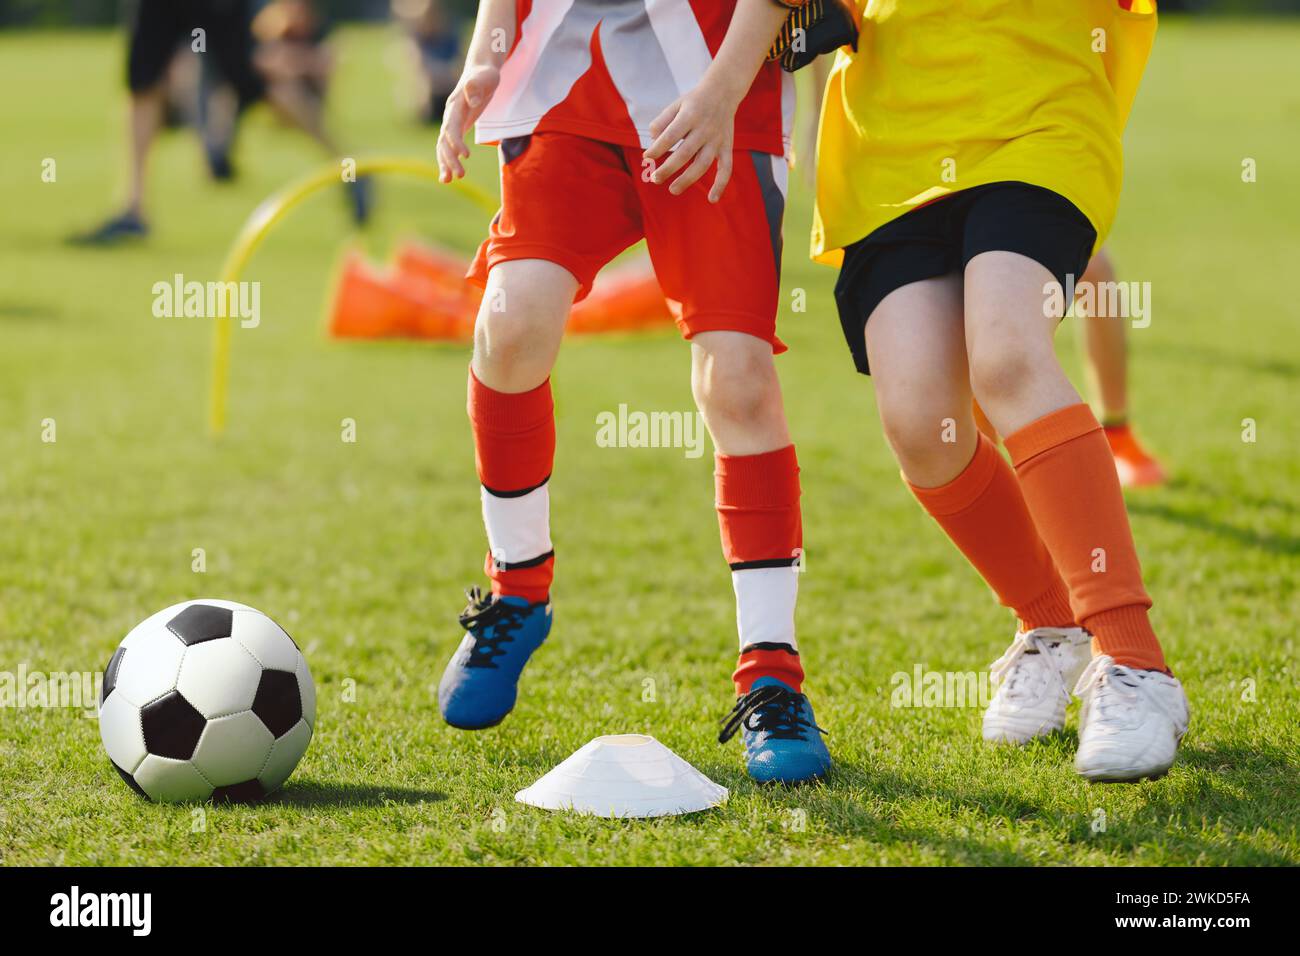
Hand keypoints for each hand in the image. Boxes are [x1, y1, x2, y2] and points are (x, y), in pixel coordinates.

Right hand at [436, 64, 500, 182]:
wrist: (480, 71)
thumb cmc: (485, 74)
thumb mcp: (486, 77)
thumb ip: (477, 86)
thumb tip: (472, 100)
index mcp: (455, 104)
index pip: (452, 126)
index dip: (456, 141)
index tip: (465, 155)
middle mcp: (449, 114)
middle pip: (445, 140)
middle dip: (450, 158)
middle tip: (460, 176)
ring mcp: (451, 122)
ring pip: (443, 146)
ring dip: (445, 163)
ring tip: (448, 181)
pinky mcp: (456, 127)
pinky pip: (448, 147)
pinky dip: (447, 160)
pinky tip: (449, 176)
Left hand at [642, 84, 737, 201]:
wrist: (723, 91)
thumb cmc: (694, 101)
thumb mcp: (676, 104)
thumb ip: (662, 121)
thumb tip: (653, 140)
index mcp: (690, 115)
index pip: (671, 135)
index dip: (658, 148)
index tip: (647, 157)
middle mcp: (705, 128)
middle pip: (685, 153)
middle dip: (669, 168)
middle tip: (655, 179)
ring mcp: (717, 139)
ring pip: (703, 164)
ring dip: (687, 179)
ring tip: (673, 190)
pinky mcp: (727, 147)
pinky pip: (726, 168)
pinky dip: (721, 184)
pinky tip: (712, 199)